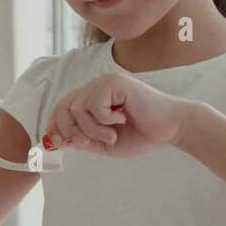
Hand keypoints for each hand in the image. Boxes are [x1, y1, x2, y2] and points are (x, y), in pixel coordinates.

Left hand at [43, 73, 189, 157]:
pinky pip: (94, 105)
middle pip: (64, 107)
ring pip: (78, 109)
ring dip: (92, 129)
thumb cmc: (142, 136)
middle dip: (69, 130)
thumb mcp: (105, 144)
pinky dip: (105, 120)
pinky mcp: (114, 82)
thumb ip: (84, 140)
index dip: (54, 125)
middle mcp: (96, 87)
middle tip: (86, 143)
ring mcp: (104, 82)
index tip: (55, 143)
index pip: (63, 108)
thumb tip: (59, 140)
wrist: (170, 129)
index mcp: (93, 99)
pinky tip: (123, 118)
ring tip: (112, 134)